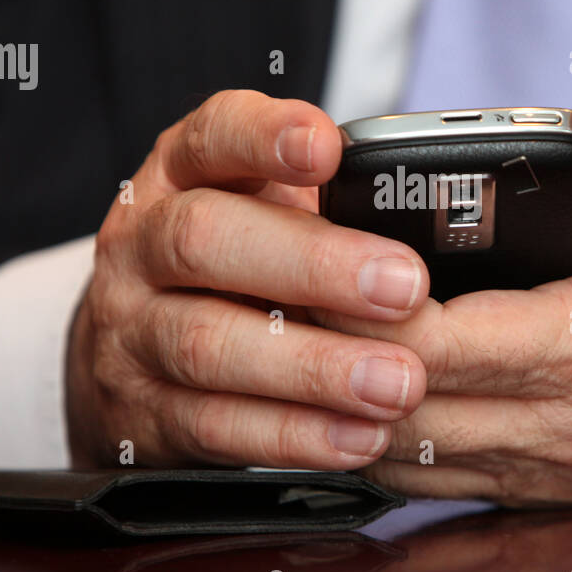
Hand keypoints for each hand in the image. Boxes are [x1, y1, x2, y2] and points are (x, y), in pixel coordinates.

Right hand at [66, 90, 429, 469]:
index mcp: (181, 174)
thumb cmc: (234, 266)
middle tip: (405, 287)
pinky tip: (358, 436)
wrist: (134, 354)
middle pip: (204, 240)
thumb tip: (440, 215)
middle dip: (313, 264)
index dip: (264, 138)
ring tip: (397, 382)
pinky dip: (293, 436)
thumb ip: (328, 201)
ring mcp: (131, 332)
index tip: (327, 149)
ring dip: (313, 368)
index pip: (211, 135)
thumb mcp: (266, 210)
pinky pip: (216, 427)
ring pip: (208, 344)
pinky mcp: (143, 414)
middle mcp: (142, 246)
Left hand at [316, 85, 571, 504]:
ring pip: (410, 458)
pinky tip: (340, 391)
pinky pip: (437, 479)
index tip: (310, 260)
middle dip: (331, 356)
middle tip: (271, 292)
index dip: (368, 307)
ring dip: (342, 406)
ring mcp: (554, 468)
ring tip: (289, 339)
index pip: (449, 341)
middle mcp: (568, 426)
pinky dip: (378, 441)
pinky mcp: (545, 484)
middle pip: (410, 406)